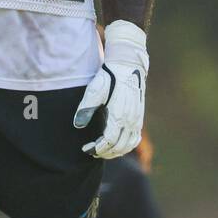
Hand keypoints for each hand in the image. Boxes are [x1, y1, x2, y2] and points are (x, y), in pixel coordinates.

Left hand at [74, 20, 147, 158]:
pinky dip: (127, 145)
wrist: (128, 65)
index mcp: (119, 115)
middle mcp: (130, 120)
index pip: (109, 141)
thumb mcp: (94, 90)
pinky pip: (136, 138)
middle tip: (92, 151)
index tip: (86, 148)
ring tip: (103, 150)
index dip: (97, 148)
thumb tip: (77, 125)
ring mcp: (137, 119)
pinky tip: (118, 144)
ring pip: (129, 145)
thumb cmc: (109, 76)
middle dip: (105, 152)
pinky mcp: (139, 116)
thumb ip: (85, 108)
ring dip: (116, 151)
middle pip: (119, 147)